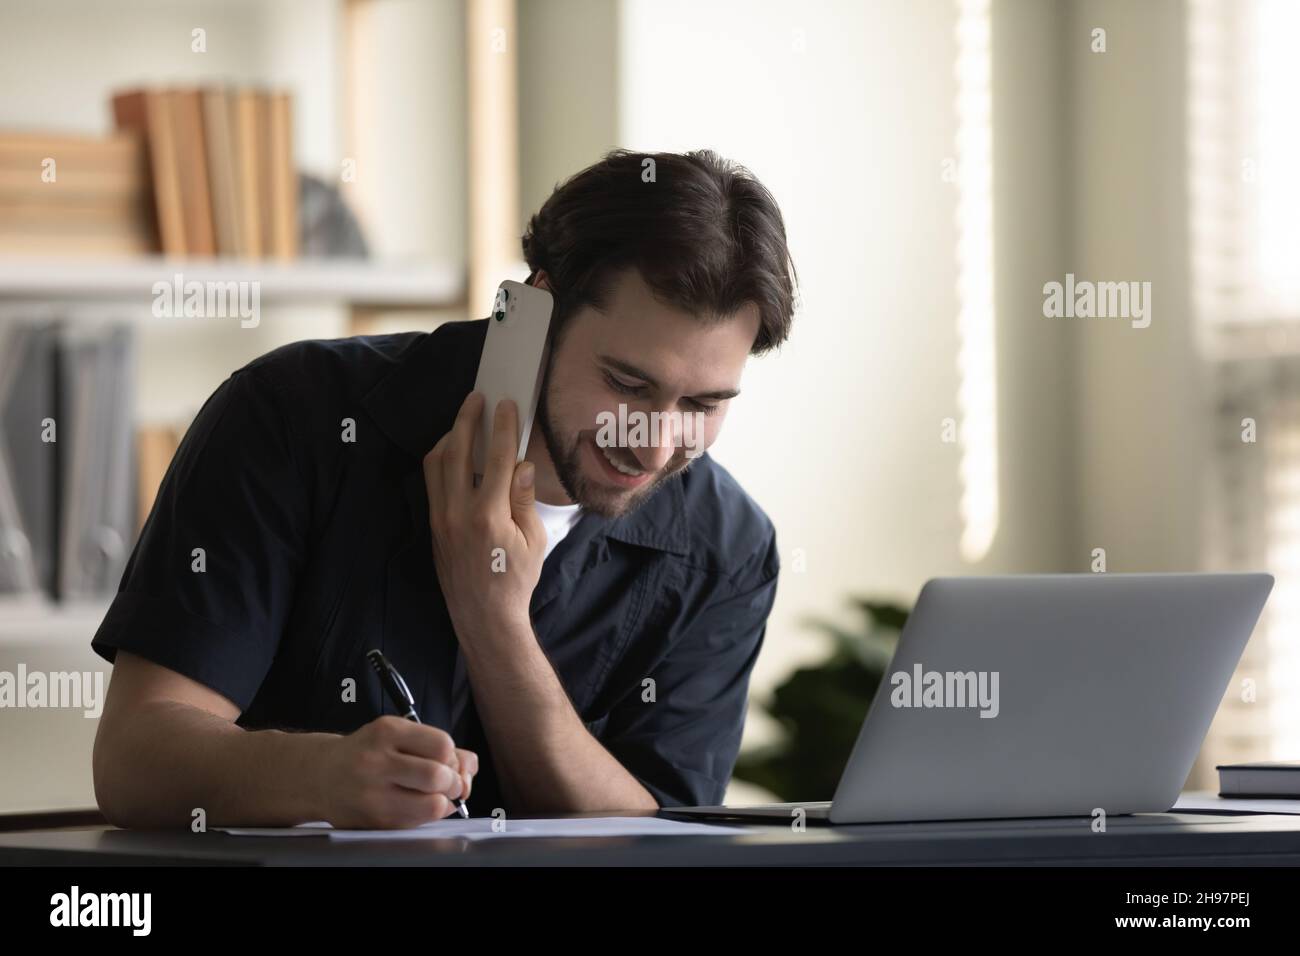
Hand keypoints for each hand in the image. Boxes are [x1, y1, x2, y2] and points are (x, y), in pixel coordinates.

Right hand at [319, 716, 478, 827]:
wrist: (320, 775)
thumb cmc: (366, 753)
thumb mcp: (397, 735)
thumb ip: (436, 746)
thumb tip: (471, 765)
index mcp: (387, 732)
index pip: (442, 744)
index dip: (453, 757)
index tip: (448, 761)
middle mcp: (377, 761)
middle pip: (438, 776)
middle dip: (453, 782)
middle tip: (448, 783)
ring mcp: (373, 794)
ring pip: (431, 805)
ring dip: (444, 803)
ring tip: (435, 797)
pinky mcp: (373, 820)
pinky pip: (417, 823)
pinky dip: (427, 817)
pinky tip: (417, 807)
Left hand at [422, 392, 546, 648]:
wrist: (484, 615)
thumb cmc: (515, 579)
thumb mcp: (534, 540)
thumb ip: (524, 499)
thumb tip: (521, 464)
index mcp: (489, 514)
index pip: (495, 457)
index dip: (502, 427)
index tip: (506, 405)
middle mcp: (458, 512)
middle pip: (458, 451)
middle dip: (467, 418)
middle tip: (477, 397)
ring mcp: (440, 518)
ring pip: (436, 463)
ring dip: (450, 436)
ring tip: (463, 420)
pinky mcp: (432, 525)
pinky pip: (432, 482)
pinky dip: (440, 460)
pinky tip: (453, 451)